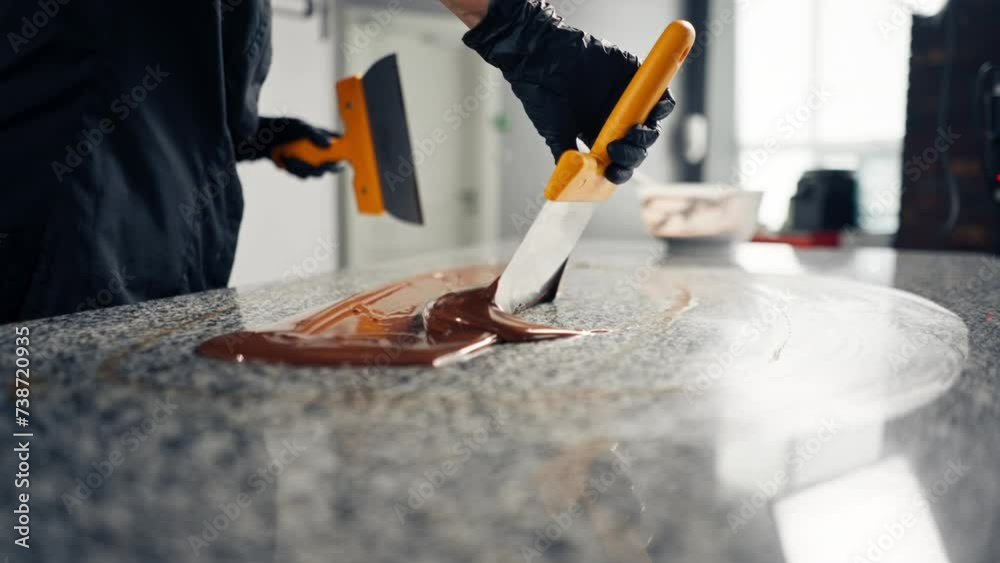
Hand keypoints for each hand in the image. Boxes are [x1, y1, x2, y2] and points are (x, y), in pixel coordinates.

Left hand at [253, 116, 344, 177]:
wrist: (259, 139)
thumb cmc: (280, 127)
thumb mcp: (299, 126)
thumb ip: (315, 134)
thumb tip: (328, 145)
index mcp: (322, 136)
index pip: (340, 144)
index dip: (345, 152)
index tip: (343, 158)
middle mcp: (317, 150)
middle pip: (330, 164)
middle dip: (325, 167)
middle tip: (321, 166)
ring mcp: (307, 160)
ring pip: (315, 172)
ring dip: (304, 168)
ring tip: (291, 158)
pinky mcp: (297, 169)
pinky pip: (302, 175)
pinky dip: (294, 169)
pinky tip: (285, 161)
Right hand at [462, 0, 675, 184]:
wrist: (542, 59)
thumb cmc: (543, 96)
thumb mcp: (554, 133)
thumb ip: (568, 158)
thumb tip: (572, 182)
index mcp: (599, 136)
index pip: (619, 160)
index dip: (621, 170)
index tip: (614, 173)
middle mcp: (615, 119)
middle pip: (638, 145)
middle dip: (633, 154)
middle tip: (618, 150)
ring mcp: (627, 99)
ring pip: (651, 123)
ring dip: (648, 134)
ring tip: (634, 132)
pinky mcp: (635, 77)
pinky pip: (659, 94)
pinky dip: (662, 104)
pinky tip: (654, 109)